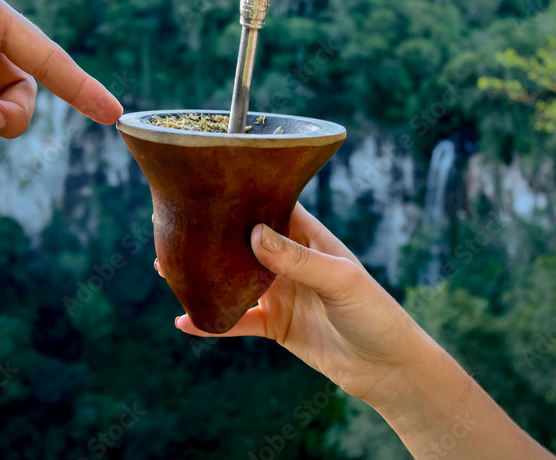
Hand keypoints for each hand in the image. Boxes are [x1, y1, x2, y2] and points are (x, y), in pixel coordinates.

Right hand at [159, 203, 429, 407]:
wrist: (389, 370)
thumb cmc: (376, 314)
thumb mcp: (340, 280)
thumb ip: (298, 259)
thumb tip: (254, 234)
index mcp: (308, 237)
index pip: (270, 205)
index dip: (241, 195)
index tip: (205, 186)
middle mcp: (290, 260)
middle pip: (242, 242)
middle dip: (210, 235)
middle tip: (174, 228)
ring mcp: (281, 292)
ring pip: (233, 280)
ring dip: (204, 276)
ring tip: (166, 268)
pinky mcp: (275, 325)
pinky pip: (237, 321)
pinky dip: (212, 322)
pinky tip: (185, 321)